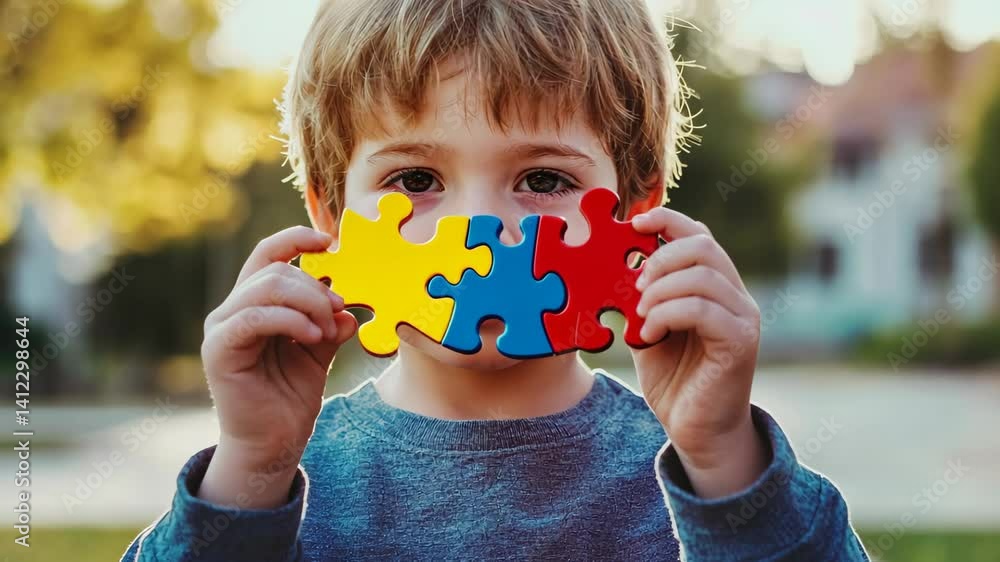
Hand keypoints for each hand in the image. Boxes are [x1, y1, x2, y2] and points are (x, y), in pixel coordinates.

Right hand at [199, 226, 355, 505]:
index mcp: (255, 304)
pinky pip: (254, 316)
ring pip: (265, 287)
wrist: (273, 444)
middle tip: (338, 310)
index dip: (296, 239)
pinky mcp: (218, 349)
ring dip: (307, 303)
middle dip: (315, 287)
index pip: (269, 255)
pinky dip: (290, 320)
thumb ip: (329, 325)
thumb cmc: (291, 397)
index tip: (329, 242)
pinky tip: (311, 336)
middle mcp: (233, 310)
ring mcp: (222, 328)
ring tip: (325, 330)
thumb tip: (349, 309)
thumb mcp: (319, 353)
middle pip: (275, 270)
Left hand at [630, 208, 766, 497]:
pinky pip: (702, 309)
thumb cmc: (674, 380)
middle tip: (635, 284)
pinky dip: (667, 314)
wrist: (696, 430)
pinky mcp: (740, 342)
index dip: (667, 220)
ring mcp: (742, 317)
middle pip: (703, 246)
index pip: (699, 234)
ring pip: (703, 275)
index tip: (634, 224)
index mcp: (715, 286)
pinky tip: (648, 334)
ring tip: (640, 315)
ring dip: (660, 290)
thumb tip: (613, 266)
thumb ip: (640, 298)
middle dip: (660, 258)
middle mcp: (735, 296)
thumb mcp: (647, 329)